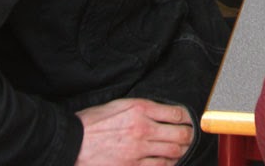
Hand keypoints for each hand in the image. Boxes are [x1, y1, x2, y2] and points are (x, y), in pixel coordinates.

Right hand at [77, 99, 193, 165]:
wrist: (74, 142)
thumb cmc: (94, 122)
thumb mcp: (121, 104)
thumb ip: (143, 108)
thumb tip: (162, 113)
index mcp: (141, 109)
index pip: (176, 113)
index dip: (187, 117)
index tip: (188, 120)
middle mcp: (143, 129)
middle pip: (180, 135)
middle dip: (189, 136)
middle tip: (190, 136)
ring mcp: (138, 151)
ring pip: (173, 153)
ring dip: (182, 151)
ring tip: (182, 148)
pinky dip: (168, 164)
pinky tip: (169, 162)